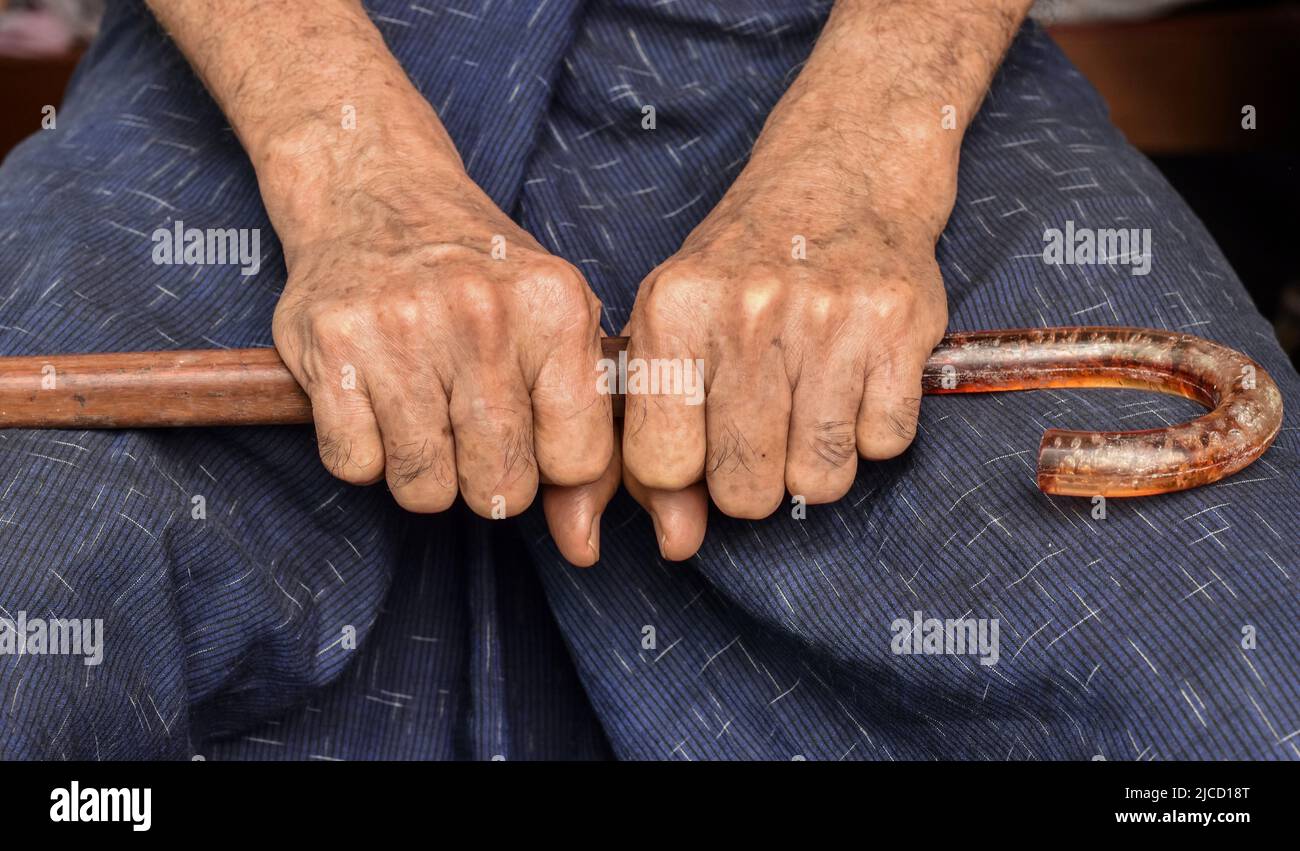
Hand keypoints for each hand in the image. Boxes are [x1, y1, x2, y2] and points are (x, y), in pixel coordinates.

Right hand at [267, 135, 612, 552]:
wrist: (376, 192)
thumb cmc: (480, 276)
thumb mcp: (556, 330)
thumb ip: (583, 441)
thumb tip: (583, 549)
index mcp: (555, 306)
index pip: (575, 461)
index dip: (552, 467)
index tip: (532, 433)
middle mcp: (481, 314)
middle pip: (500, 488)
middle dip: (487, 478)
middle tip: (469, 423)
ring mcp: (401, 328)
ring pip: (425, 489)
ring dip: (424, 470)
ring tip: (422, 407)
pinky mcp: (331, 344)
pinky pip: (356, 468)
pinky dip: (365, 452)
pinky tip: (375, 398)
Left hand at [618, 172, 948, 558]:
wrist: (842, 171)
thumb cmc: (743, 266)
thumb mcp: (673, 327)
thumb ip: (655, 438)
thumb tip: (675, 544)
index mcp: (674, 309)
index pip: (662, 465)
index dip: (682, 475)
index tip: (698, 444)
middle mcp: (748, 311)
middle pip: (744, 490)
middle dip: (752, 480)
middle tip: (761, 427)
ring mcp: (829, 318)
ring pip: (819, 482)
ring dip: (814, 462)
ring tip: (808, 403)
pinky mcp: (900, 325)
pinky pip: (884, 446)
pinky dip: (871, 431)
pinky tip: (855, 381)